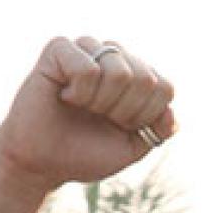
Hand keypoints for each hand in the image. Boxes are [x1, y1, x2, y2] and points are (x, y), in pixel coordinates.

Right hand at [0, 36, 178, 193]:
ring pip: (120, 71)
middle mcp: (115, 57)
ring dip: (101, 102)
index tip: (121, 126)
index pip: (164, 88)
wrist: (41, 163)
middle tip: (99, 117)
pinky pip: (88, 67)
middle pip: (146, 78)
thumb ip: (159, 128)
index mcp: (137, 76)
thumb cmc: (85, 152)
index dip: (145, 116)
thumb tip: (169, 109)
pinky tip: (65, 96)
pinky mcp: (59, 49)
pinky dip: (80, 92)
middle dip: (124, 111)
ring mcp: (88, 49)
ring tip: (82, 106)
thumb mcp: (132, 147)